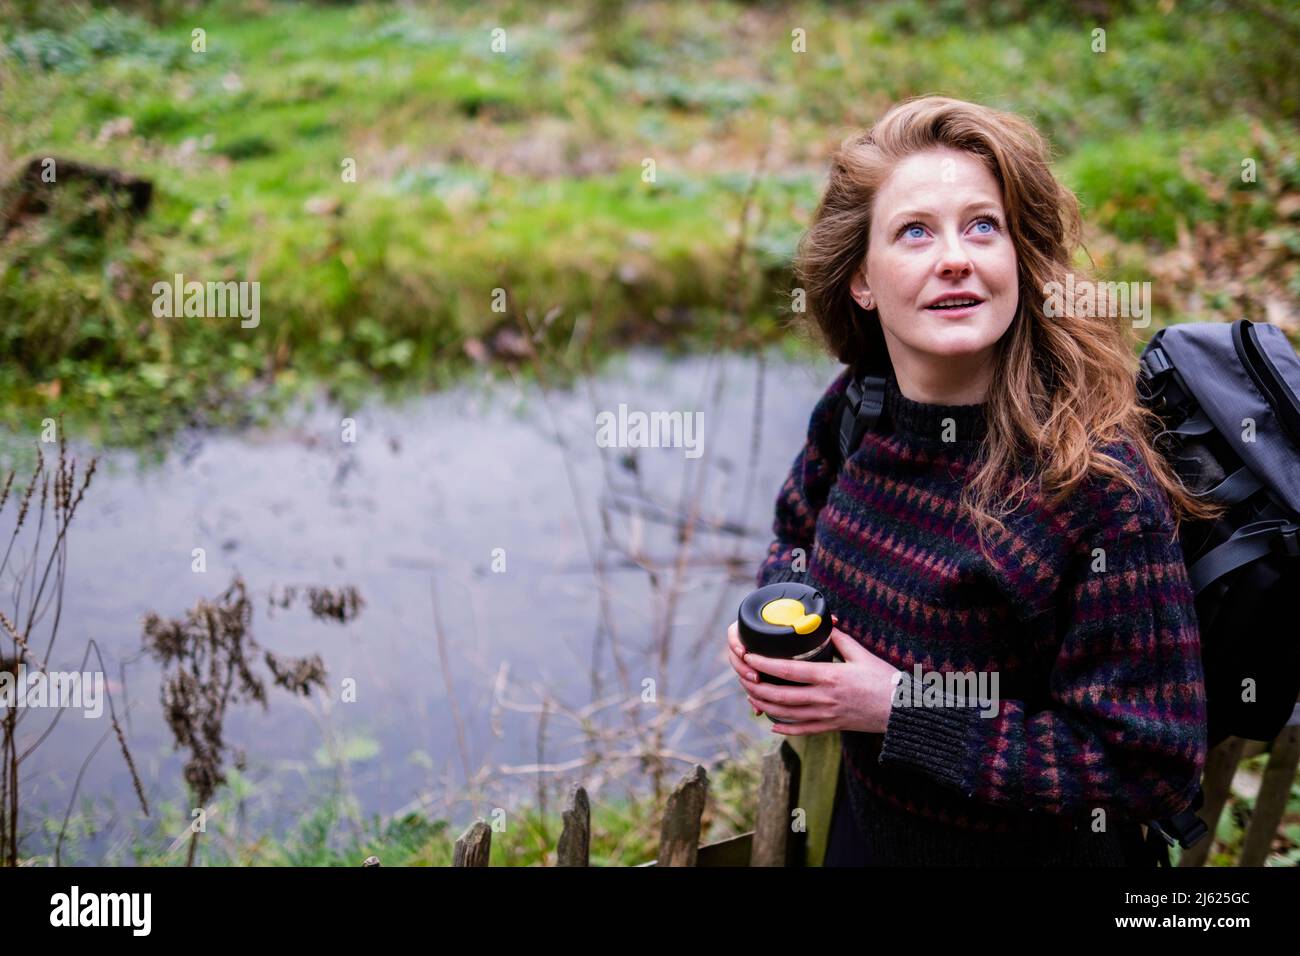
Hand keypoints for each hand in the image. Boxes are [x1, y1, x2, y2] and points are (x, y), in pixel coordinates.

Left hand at [730, 614, 901, 734]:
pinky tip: (773, 723)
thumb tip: (827, 622)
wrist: (903, 711)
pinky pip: (803, 729)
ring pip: (787, 714)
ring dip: (766, 706)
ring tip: (752, 698)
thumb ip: (841, 639)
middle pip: (781, 696)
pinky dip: (785, 728)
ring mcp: (827, 715)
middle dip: (758, 688)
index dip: (764, 664)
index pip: (788, 670)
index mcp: (830, 676)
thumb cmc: (885, 680)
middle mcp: (824, 697)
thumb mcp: (862, 654)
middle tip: (744, 679)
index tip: (749, 657)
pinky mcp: (832, 726)